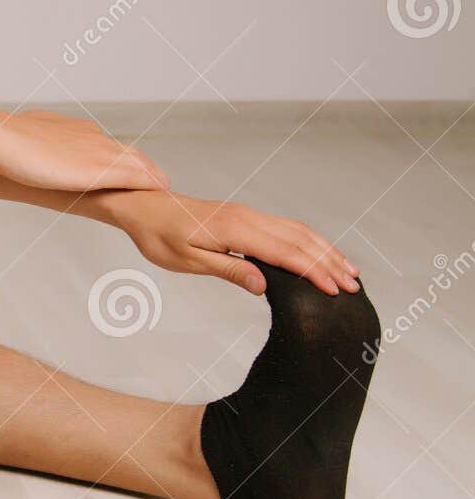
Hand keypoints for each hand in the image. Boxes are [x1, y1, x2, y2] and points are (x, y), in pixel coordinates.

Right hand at [0, 109, 168, 192]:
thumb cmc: (4, 141)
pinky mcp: (104, 169)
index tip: (130, 174)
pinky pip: (141, 176)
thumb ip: (36, 147)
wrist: (1, 138)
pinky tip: (163, 192)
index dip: (122, 162)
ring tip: (165, 190)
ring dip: (153, 176)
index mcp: (76, 132)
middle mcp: (93, 138)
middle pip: (130, 154)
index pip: (108, 147)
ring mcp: (101, 152)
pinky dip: (153, 184)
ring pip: (140, 163)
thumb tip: (27, 153)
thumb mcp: (25, 140)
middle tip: (160, 184)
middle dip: (145, 169)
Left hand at [97, 189, 361, 294]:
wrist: (143, 207)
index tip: (336, 291)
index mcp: (235, 229)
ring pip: (298, 231)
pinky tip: (318, 253)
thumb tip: (264, 285)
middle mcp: (248, 217)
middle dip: (330, 263)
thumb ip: (228, 270)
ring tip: (349, 271)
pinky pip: (286, 227)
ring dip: (325, 250)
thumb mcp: (187, 260)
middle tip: (355, 287)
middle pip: (301, 240)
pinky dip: (309, 241)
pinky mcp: (245, 216)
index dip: (313, 272)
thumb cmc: (159, 235)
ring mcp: (249, 214)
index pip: (286, 253)